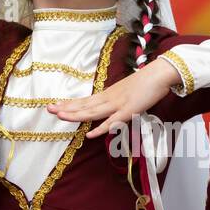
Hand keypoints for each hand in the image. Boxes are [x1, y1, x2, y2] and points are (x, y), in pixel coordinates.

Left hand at [46, 58, 181, 137]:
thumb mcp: (128, 92)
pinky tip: (89, 135)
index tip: (55, 105)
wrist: (160, 74)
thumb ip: (118, 100)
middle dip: (66, 107)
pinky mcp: (129, 111)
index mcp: (109, 94)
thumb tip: (111, 107)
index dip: (70, 103)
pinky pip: (113, 122)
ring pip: (93, 112)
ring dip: (76, 115)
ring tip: (61, 116)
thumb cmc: (147, 83)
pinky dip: (101, 129)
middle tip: (48, 109)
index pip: (85, 100)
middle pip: (85, 105)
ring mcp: (118, 104)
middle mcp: (109, 98)